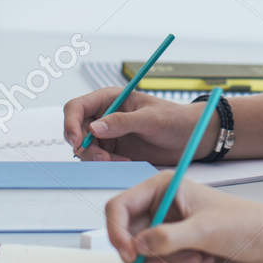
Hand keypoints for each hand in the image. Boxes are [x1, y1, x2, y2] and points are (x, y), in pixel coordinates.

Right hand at [62, 86, 217, 163]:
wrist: (191, 137)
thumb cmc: (175, 119)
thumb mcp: (151, 118)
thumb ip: (122, 122)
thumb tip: (95, 127)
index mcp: (110, 98)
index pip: (77, 107)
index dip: (70, 123)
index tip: (76, 140)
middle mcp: (105, 115)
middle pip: (77, 131)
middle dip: (86, 146)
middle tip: (104, 158)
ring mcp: (109, 134)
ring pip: (86, 148)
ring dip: (97, 158)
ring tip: (120, 160)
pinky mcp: (115, 150)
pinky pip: (99, 159)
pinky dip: (108, 164)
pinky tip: (126, 161)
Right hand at [104, 174, 262, 262]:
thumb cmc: (246, 224)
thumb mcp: (204, 230)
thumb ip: (167, 238)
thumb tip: (138, 247)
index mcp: (163, 187)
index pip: (120, 207)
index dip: (117, 232)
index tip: (129, 254)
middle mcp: (162, 207)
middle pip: (127, 236)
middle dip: (145, 256)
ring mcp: (169, 230)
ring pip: (144, 256)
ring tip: (198, 258)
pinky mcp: (177, 251)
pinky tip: (203, 262)